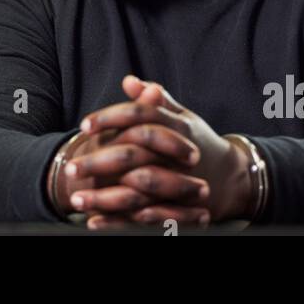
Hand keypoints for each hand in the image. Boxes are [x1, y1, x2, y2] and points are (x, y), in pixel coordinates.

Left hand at [69, 75, 252, 228]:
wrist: (232, 178)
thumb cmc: (198, 142)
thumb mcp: (182, 117)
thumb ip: (156, 100)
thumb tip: (129, 80)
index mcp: (178, 127)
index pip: (140, 117)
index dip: (110, 118)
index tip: (83, 125)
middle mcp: (178, 155)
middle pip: (134, 156)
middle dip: (99, 162)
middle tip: (71, 167)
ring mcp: (180, 184)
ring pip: (137, 191)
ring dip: (103, 198)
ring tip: (76, 200)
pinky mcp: (178, 211)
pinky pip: (145, 219)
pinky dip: (118, 222)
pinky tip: (94, 222)